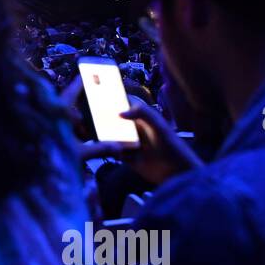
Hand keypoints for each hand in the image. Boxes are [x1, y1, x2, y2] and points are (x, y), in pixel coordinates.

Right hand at [81, 104, 201, 187]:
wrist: (176, 172)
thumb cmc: (171, 145)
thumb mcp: (158, 126)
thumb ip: (142, 113)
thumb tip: (119, 112)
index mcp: (141, 117)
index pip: (124, 103)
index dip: (113, 98)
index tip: (97, 92)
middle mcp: (133, 128)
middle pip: (114, 119)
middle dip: (103, 117)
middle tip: (87, 114)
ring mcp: (129, 143)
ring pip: (111, 136)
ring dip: (103, 134)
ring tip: (90, 131)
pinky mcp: (126, 157)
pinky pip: (112, 151)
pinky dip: (108, 150)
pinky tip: (103, 148)